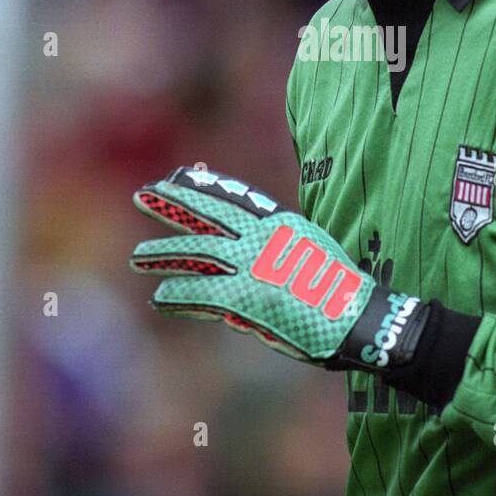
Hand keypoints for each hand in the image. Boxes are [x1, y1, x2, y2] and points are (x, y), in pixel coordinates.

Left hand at [130, 166, 428, 368]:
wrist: (357, 318)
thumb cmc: (338, 294)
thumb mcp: (308, 257)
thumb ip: (273, 256)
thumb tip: (244, 267)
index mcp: (280, 224)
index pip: (234, 198)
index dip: (204, 187)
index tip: (180, 177)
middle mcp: (263, 238)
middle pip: (208, 214)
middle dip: (173, 204)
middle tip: (143, 194)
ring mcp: (253, 266)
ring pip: (196, 251)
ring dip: (164, 253)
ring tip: (138, 255)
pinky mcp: (246, 297)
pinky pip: (201, 292)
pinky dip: (178, 294)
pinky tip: (160, 296)